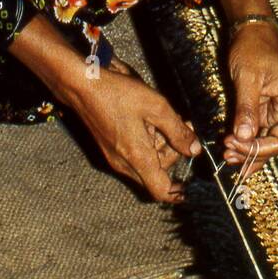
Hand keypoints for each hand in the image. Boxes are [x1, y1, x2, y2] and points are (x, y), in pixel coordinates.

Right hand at [60, 53, 201, 203]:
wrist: (82, 86)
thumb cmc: (117, 94)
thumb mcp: (156, 106)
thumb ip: (178, 130)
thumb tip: (195, 149)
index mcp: (138, 158)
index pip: (161, 191)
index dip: (179, 192)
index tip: (191, 182)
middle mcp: (124, 164)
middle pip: (157, 173)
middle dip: (173, 153)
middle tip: (182, 126)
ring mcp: (114, 158)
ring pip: (147, 163)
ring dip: (160, 146)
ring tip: (162, 118)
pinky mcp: (109, 150)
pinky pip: (134, 156)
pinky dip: (146, 143)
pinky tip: (147, 121)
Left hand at [223, 22, 277, 173]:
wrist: (247, 33)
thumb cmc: (254, 48)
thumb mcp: (248, 77)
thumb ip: (246, 107)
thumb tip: (244, 137)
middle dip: (258, 150)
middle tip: (231, 147)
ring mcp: (274, 113)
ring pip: (267, 142)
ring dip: (249, 152)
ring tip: (227, 154)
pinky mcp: (261, 113)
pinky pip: (257, 135)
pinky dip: (245, 146)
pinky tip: (231, 154)